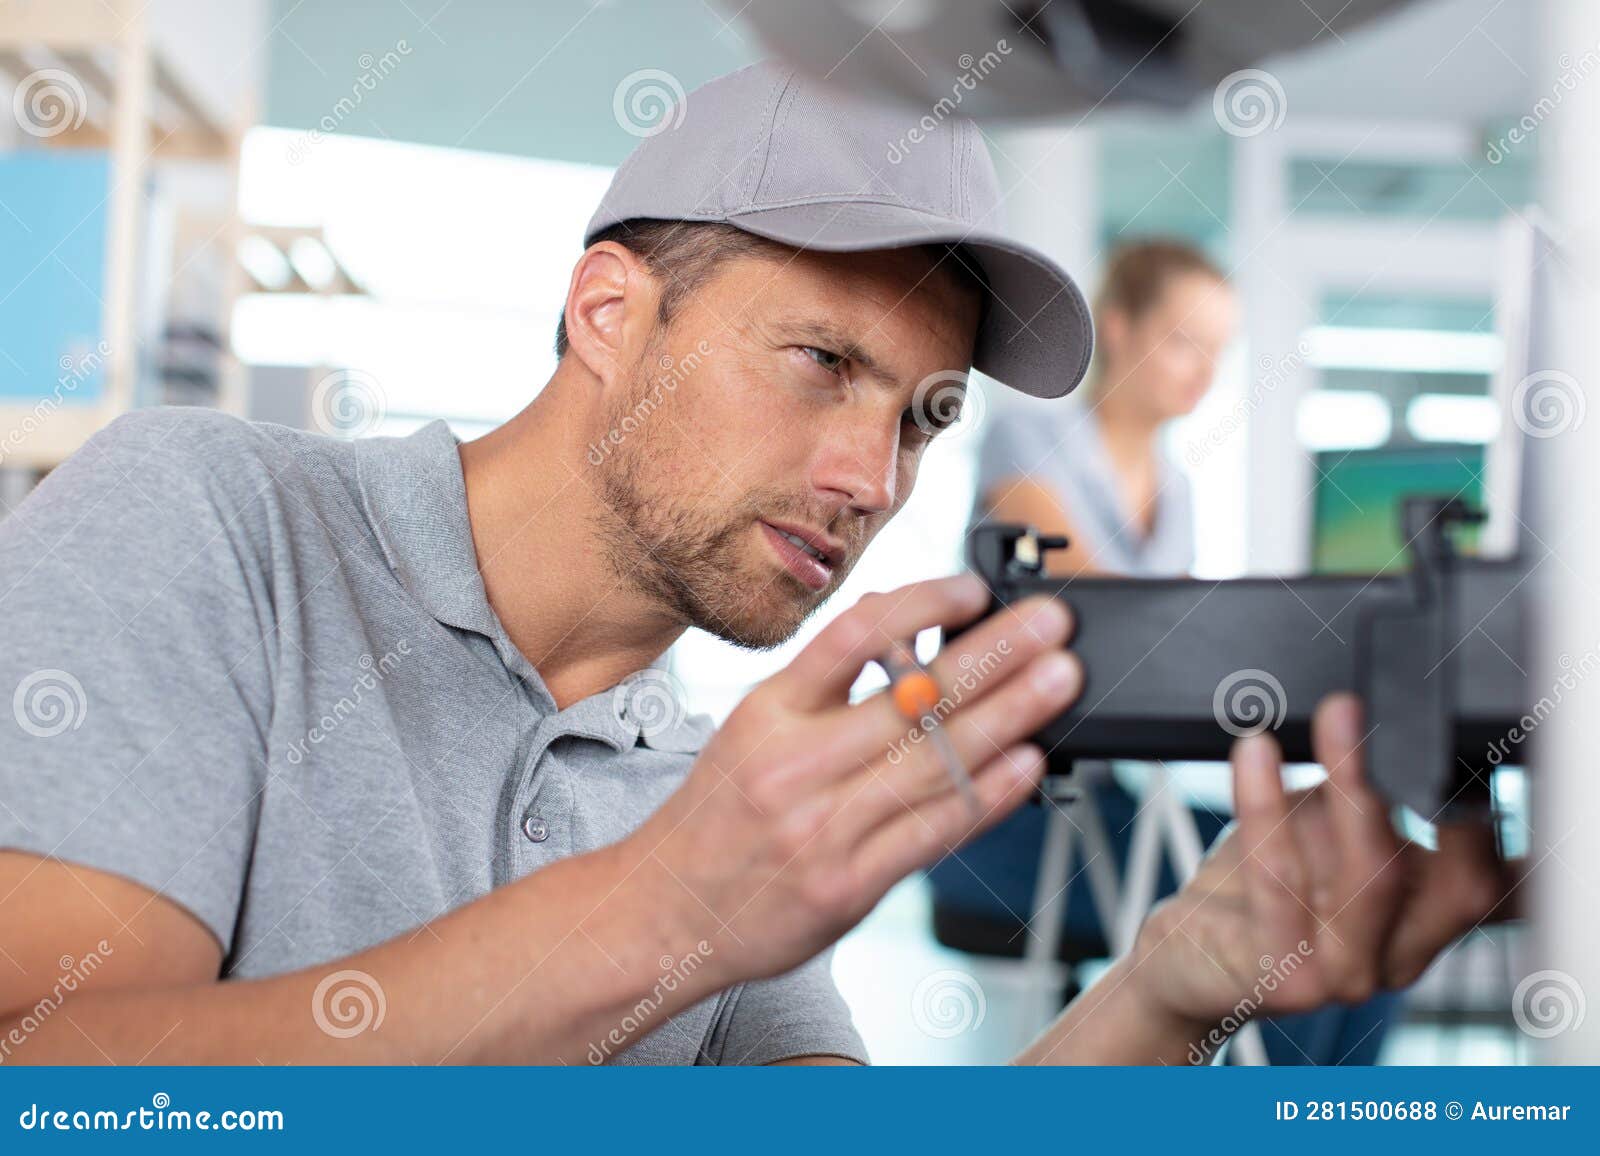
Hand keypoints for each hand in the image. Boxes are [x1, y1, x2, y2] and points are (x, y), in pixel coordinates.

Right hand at [626, 574, 1081, 985]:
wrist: (666, 911)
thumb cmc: (717, 816)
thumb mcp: (750, 730)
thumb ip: (824, 691)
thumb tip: (909, 639)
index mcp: (768, 713)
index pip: (854, 636)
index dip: (922, 603)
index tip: (974, 587)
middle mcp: (797, 766)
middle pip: (912, 696)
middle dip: (995, 653)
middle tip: (1051, 621)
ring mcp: (826, 829)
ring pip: (936, 762)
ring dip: (1011, 715)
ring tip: (1060, 680)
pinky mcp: (850, 886)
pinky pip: (934, 832)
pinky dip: (988, 795)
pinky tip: (1028, 764)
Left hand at [1127, 693, 1519, 1051]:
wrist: (1179, 965)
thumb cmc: (1255, 896)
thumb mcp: (1322, 837)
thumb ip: (1367, 797)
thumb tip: (1380, 716)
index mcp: (1424, 926)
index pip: (1503, 893)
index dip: (1518, 845)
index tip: (1495, 777)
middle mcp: (1398, 959)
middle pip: (1456, 878)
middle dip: (1428, 786)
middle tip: (1387, 713)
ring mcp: (1344, 976)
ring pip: (1372, 877)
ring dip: (1355, 784)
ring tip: (1337, 716)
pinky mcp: (1281, 978)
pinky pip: (1277, 883)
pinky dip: (1267, 808)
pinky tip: (1255, 755)